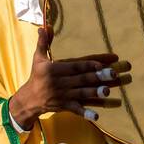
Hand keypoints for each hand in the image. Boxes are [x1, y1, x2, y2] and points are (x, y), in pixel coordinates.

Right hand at [8, 26, 129, 131]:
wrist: (29, 98)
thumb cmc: (37, 76)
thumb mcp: (38, 58)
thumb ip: (44, 43)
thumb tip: (44, 27)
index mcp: (55, 69)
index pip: (75, 66)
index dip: (89, 64)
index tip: (102, 63)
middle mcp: (59, 82)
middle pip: (82, 79)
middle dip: (98, 76)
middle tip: (114, 73)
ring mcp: (62, 95)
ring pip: (82, 93)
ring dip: (96, 92)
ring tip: (109, 90)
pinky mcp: (64, 106)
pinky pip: (76, 109)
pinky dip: (86, 113)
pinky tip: (97, 116)